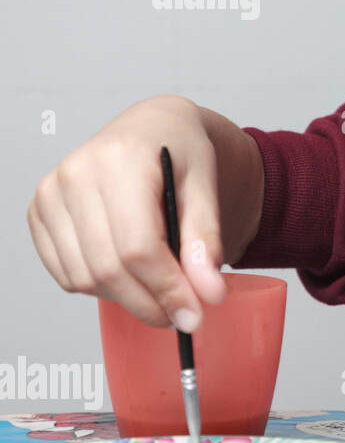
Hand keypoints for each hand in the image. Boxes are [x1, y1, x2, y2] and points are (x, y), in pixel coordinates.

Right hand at [26, 95, 248, 331]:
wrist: (151, 127)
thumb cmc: (180, 151)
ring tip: (160, 288)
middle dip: (149, 303)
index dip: (167, 289)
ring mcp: (50, 194)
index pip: (138, 247)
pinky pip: (67, 274)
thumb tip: (208, 292)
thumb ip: (205, 239)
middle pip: (108, 269)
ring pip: (84, 278)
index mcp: (120, 161)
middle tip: (182, 315)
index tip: (194, 314)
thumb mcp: (206, 186)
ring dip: (126, 298)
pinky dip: (101, 287)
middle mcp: (75, 175)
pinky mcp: (38, 212)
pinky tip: (129, 271)